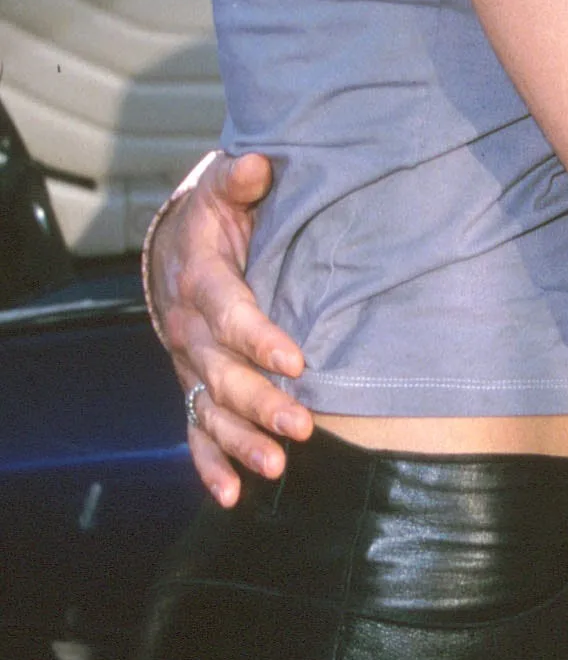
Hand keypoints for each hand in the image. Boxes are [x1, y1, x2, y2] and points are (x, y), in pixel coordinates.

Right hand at [150, 149, 309, 504]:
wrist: (174, 245)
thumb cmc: (214, 216)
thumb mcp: (222, 188)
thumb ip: (240, 180)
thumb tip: (257, 163)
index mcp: (200, 282)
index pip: (229, 313)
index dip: (260, 337)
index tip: (296, 358)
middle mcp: (188, 331)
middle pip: (222, 374)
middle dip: (260, 402)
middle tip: (301, 426)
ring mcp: (188, 365)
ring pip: (210, 411)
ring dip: (241, 442)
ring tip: (276, 467)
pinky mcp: (192, 386)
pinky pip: (195, 431)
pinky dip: (210, 464)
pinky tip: (230, 496)